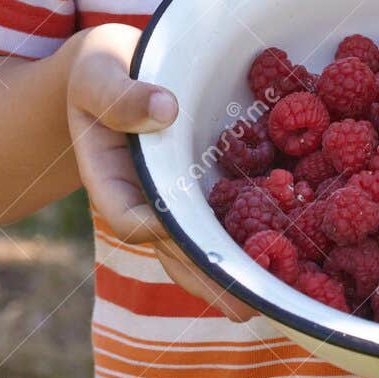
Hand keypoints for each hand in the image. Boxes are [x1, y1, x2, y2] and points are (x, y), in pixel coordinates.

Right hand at [66, 23, 256, 321]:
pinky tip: (280, 256)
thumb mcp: (97, 73)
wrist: (114, 69)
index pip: (129, 217)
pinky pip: (219, 216)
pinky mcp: (196, 187)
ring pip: (197, 244)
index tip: (190, 233)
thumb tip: (166, 112)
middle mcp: (142, 199)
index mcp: (109, 178)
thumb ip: (121, 95)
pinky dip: (245, 236)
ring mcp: (170, 198)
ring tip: (269, 302)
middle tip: (247, 308)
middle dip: (206, 278)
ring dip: (230, 273)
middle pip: (170, 249)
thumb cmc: (101, 69)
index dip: (159, 229)